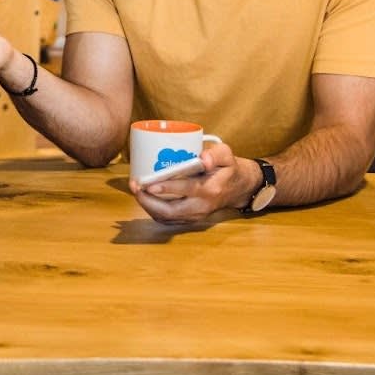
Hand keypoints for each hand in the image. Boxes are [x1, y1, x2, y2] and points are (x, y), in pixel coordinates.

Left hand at [128, 142, 254, 223]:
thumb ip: (216, 154)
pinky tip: (145, 199)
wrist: (239, 188)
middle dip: (149, 201)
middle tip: (135, 187)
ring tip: (136, 191)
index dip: (167, 188)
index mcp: (210, 188)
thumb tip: (203, 158)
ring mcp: (196, 215)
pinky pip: (169, 220)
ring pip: (167, 218)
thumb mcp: (227, 155)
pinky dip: (154, 211)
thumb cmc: (228, 168)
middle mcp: (202, 206)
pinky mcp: (191, 219)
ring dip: (148, 206)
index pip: (187, 190)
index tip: (149, 184)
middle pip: (171, 211)